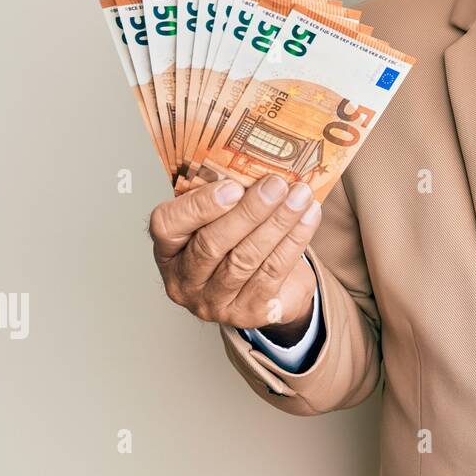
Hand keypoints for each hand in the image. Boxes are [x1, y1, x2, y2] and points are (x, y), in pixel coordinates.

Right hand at [149, 175, 321, 336]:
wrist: (265, 289)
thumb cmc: (237, 243)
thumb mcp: (221, 219)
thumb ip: (227, 195)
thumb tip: (257, 163)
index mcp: (168, 249)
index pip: (166, 225)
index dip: (199, 205)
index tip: (233, 185)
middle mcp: (184, 280)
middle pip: (212, 244)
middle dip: (248, 211)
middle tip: (276, 185)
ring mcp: (214, 302)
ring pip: (246, 259)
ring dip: (277, 223)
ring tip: (299, 196)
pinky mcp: (248, 312)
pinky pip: (273, 273)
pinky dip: (294, 241)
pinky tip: (309, 217)